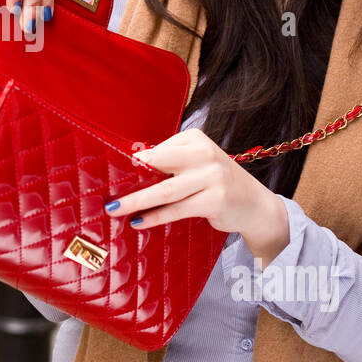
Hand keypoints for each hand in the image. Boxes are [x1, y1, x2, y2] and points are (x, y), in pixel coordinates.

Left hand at [106, 130, 291, 267]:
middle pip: (159, 165)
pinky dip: (156, 216)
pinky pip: (177, 209)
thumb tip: (131, 165)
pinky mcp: (214, 200)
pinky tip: (138, 222)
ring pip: (165, 190)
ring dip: (137, 201)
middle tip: (107, 192)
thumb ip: (170, 162)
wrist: (254, 204)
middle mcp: (204, 154)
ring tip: (115, 209)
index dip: (133, 162)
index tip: (111, 171)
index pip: (158, 150)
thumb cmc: (216, 183)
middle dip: (130, 179)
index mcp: (195, 139)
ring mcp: (212, 177)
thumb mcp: (197, 164)